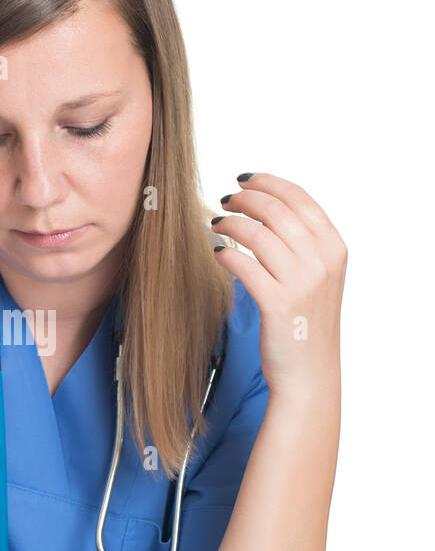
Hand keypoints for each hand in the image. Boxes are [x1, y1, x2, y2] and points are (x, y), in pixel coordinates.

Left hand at [211, 172, 347, 402]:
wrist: (309, 372)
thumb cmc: (306, 322)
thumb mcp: (318, 276)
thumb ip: (302, 243)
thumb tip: (266, 207)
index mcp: (334, 248)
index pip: (300, 198)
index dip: (268, 183)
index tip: (244, 179)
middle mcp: (322, 261)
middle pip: (276, 210)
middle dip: (245, 198)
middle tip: (226, 201)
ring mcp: (302, 282)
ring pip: (257, 234)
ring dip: (230, 223)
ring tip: (216, 225)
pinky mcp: (278, 303)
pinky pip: (243, 265)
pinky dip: (225, 254)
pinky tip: (216, 253)